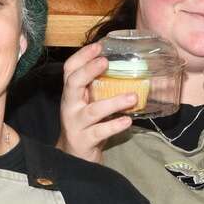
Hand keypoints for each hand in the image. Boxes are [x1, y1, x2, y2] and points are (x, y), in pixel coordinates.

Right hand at [58, 42, 142, 162]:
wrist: (74, 157)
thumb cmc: (87, 125)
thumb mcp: (89, 103)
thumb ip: (100, 88)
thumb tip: (127, 68)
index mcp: (72, 93)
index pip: (70, 69)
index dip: (82, 56)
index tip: (99, 45)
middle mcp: (70, 105)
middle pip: (73, 83)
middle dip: (88, 70)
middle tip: (106, 61)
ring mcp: (75, 124)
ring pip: (92, 110)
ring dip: (113, 102)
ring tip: (132, 96)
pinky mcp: (84, 140)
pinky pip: (100, 132)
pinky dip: (114, 125)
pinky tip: (127, 121)